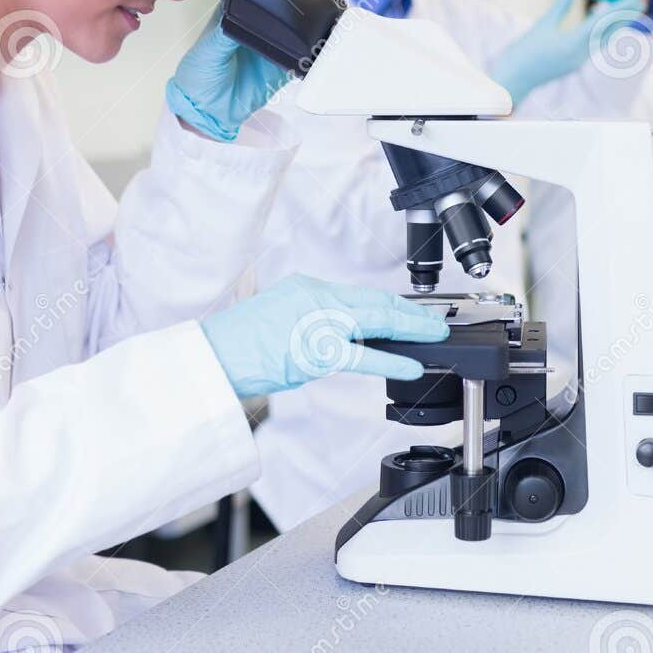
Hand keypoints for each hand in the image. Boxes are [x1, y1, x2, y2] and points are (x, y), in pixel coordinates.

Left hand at [165, 0, 324, 141]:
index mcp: (236, 11)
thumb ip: (224, 30)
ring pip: (298, 20)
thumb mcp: (208, 48)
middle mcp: (258, 24)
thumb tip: (239, 11)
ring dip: (313, 6)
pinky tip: (326, 28)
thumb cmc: (199, 75)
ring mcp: (273, 43)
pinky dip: (316, 40)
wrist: (209, 110)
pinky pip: (304, 50)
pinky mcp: (284, 64)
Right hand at [201, 274, 449, 398]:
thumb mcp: (281, 314)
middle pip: (377, 302)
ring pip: (376, 322)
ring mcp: (317, 324)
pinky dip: (391, 360)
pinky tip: (412, 365)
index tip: (416, 312)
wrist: (214, 356)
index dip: (395, 304)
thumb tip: (349, 334)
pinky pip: (362, 356)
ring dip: (411, 329)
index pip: (363, 294)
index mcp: (308, 287)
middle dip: (413, 313)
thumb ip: (315, 318)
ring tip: (436, 335)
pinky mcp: (315, 353)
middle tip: (439, 320)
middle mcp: (316, 299)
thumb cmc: (242, 341)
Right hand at [488, 0, 643, 104]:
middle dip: (624, 16)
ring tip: (628, 11)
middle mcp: (581, 54)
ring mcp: (578, 61)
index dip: (621, 8)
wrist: (512, 81)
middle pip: (609, 32)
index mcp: (573, 43)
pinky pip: (594, 45)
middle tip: (638, 0)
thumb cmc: (522, 53)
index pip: (603, 22)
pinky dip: (602, 32)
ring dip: (615, 25)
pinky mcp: (573, 63)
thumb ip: (560, 6)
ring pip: (603, 40)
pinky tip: (605, 24)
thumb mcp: (542, 25)